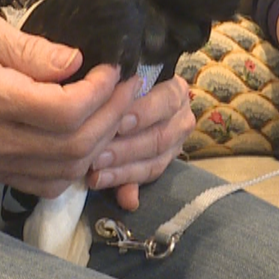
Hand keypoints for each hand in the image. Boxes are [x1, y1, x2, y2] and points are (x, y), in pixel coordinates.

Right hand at [0, 9, 135, 198]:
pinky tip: (87, 136)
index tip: (113, 68)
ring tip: (114, 107)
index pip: (64, 111)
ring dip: (102, 141)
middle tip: (126, 86)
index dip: (100, 92)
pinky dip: (78, 166)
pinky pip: (48, 184)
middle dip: (113, 115)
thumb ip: (26, 47)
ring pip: (68, 170)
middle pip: (75, 145)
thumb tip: (74, 61)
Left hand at [87, 75, 195, 210]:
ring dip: (125, 169)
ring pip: (156, 159)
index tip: (117, 122)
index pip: (166, 101)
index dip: (142, 113)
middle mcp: (182, 116)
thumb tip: (113, 82)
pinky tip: (121, 196)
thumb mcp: (120, 85)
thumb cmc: (119, 87)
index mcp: (175, 90)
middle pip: (161, 136)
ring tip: (97, 173)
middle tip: (98, 156)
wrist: (132, 99)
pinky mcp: (165, 162)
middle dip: (127, 148)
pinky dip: (131, 184)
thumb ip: (115, 90)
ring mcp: (176, 141)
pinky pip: (151, 175)